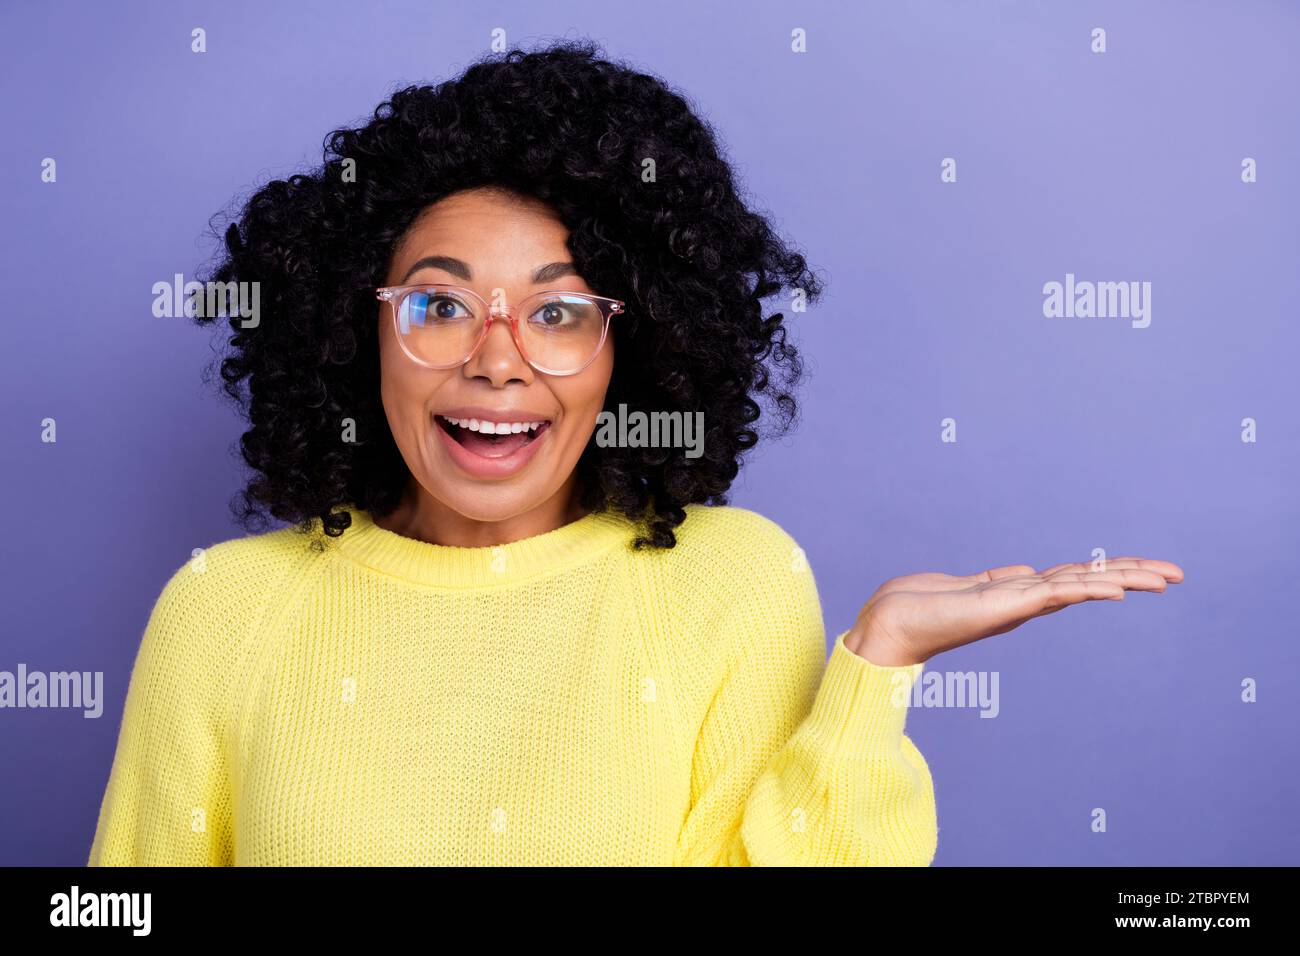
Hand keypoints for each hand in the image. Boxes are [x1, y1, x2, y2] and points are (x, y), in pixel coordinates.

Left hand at [844, 557, 1184, 665]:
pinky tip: (1114, 588)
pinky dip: (1085, 589)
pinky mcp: (1004, 606)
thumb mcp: (968, 586)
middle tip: (1178, 575)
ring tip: (1164, 579)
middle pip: (1089, 581)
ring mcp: (1017, 604)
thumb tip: (1026, 573)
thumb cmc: (919, 607)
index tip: (1148, 569)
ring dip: (1123, 580)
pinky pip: (1053, 594)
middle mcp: (1025, 601)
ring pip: (1080, 585)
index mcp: (1019, 593)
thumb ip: (1000, 581)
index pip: (1076, 577)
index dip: (1112, 572)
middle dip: (1133, 576)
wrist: (887, 626)